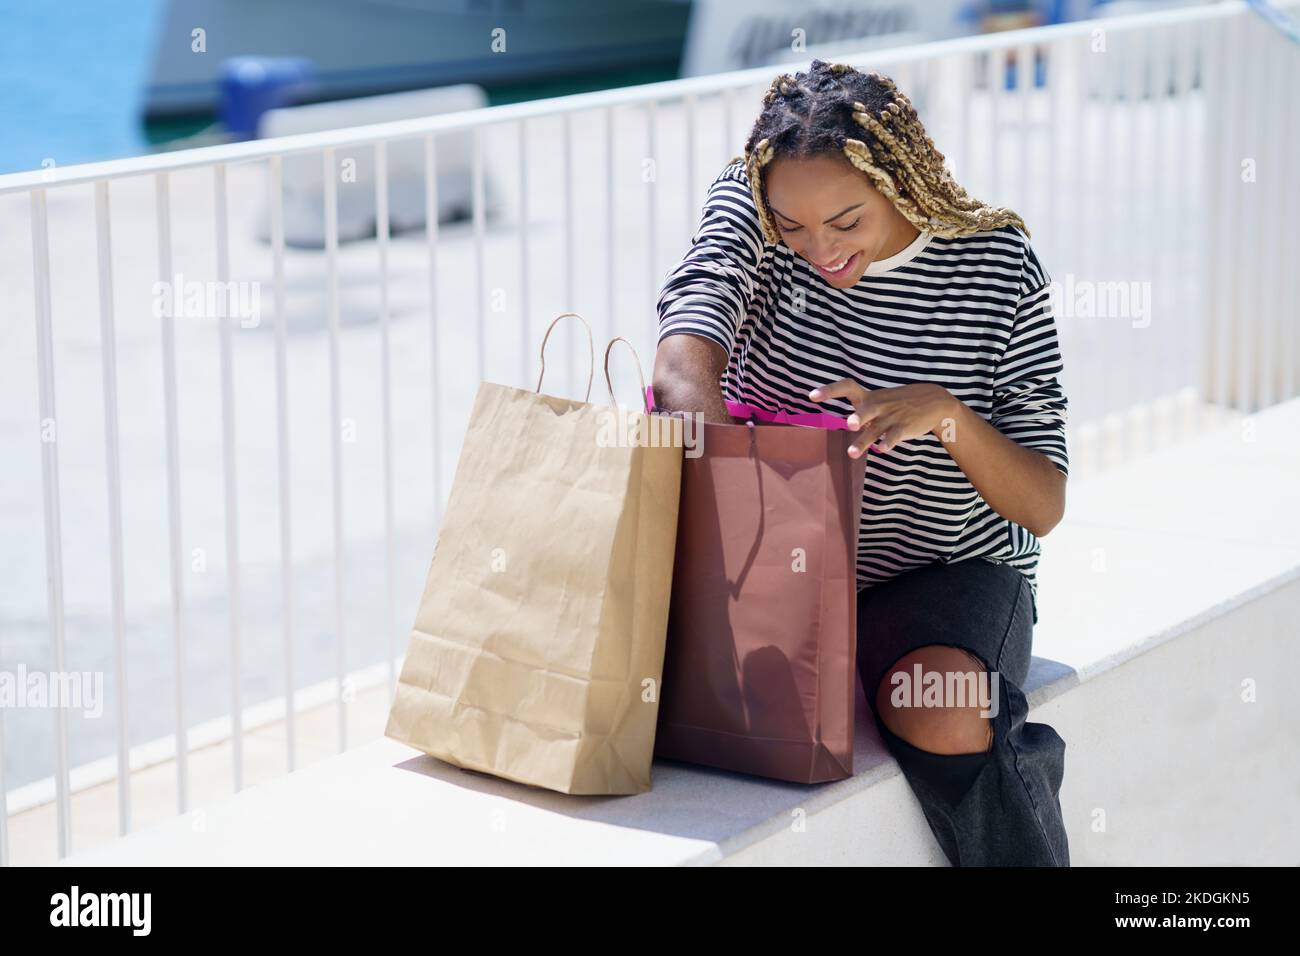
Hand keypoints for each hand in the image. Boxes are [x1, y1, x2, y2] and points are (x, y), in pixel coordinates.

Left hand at [808, 380, 956, 457]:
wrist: (934, 400)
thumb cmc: (898, 403)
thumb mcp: (879, 400)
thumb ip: (861, 409)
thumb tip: (843, 422)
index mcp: (869, 397)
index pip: (847, 387)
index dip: (829, 390)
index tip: (811, 396)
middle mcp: (879, 405)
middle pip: (866, 409)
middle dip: (858, 416)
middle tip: (849, 424)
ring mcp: (892, 417)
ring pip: (876, 430)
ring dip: (863, 441)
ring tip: (851, 454)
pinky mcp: (904, 427)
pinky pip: (894, 436)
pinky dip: (889, 443)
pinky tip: (882, 450)